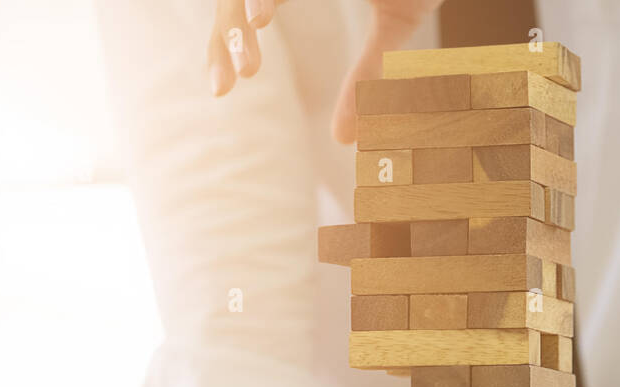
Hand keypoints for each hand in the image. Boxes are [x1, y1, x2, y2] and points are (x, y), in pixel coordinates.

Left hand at [207, 0, 444, 142]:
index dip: (227, 48)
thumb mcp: (397, 21)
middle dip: (222, 41)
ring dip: (240, 13)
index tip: (222, 90)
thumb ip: (369, 73)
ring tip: (246, 59)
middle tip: (223, 88)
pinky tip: (259, 20)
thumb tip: (342, 140)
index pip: (245, 14)